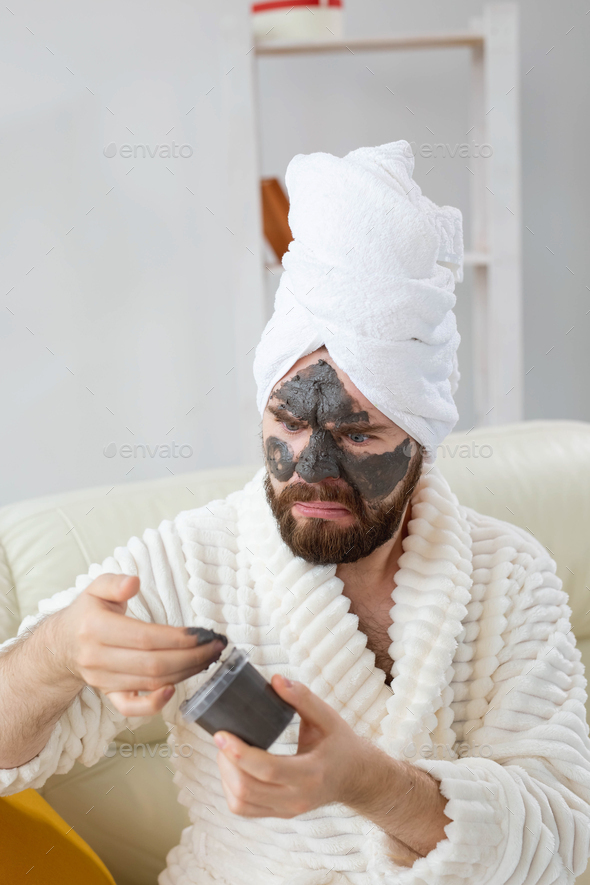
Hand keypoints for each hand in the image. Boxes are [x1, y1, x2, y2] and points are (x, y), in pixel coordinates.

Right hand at [50, 573, 224, 717]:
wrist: (64, 644)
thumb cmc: (88, 613)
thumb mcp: (96, 588)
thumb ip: (115, 582)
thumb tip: (134, 583)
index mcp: (95, 628)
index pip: (145, 637)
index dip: (177, 638)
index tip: (203, 633)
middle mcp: (97, 657)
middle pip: (153, 664)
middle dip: (191, 657)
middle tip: (216, 646)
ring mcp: (103, 680)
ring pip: (150, 682)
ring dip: (185, 673)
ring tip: (208, 659)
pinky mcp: (108, 694)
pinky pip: (131, 708)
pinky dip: (153, 705)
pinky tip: (174, 690)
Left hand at [214, 674, 372, 817]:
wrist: (356, 777)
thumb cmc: (341, 744)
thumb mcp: (328, 717)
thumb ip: (303, 698)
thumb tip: (275, 680)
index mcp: (311, 774)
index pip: (268, 769)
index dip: (240, 753)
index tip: (221, 735)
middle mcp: (298, 798)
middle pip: (248, 789)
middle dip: (227, 762)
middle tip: (222, 737)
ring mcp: (288, 810)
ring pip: (241, 803)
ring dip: (226, 777)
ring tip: (226, 751)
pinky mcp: (280, 814)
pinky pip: (245, 809)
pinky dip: (231, 789)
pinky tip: (233, 768)